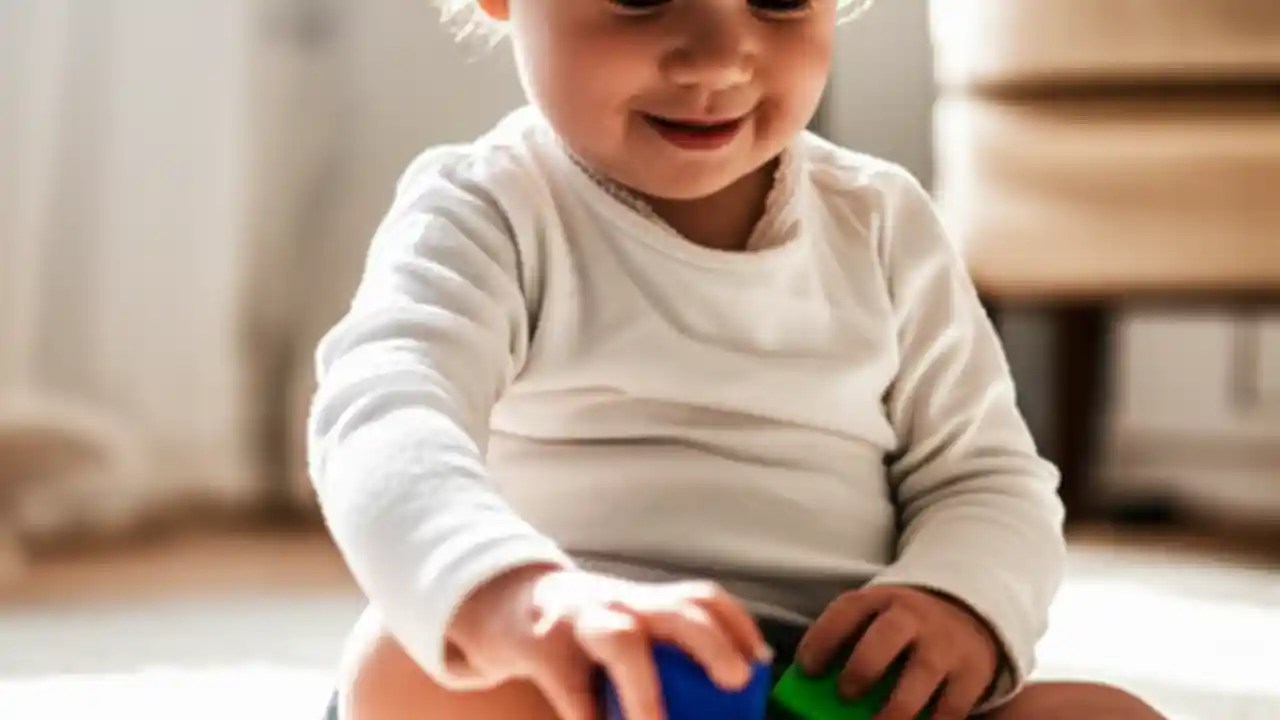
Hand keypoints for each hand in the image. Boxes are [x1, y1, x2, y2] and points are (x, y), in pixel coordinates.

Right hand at [449, 565, 770, 719]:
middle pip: (676, 612)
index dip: (738, 625)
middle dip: (711, 643)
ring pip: (621, 642)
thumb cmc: (584, 629)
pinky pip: (572, 691)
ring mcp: (581, 623)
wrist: (507, 604)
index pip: (703, 599)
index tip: (762, 660)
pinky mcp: (543, 651)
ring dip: (646, 687)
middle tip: (735, 680)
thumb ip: (665, 651)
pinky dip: (589, 718)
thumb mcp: (625, 626)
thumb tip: (725, 692)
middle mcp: (621, 605)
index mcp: (647, 602)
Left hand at [796, 585, 998, 719]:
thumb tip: (811, 685)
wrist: (968, 612)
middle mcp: (914, 617)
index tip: (808, 669)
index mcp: (882, 599)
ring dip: (893, 711)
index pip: (847, 611)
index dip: (822, 640)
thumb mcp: (877, 616)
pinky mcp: (971, 673)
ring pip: (920, 677)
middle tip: (845, 694)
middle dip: (861, 670)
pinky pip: (950, 707)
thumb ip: (849, 639)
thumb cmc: (904, 625)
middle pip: (885, 638)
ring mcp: (945, 644)